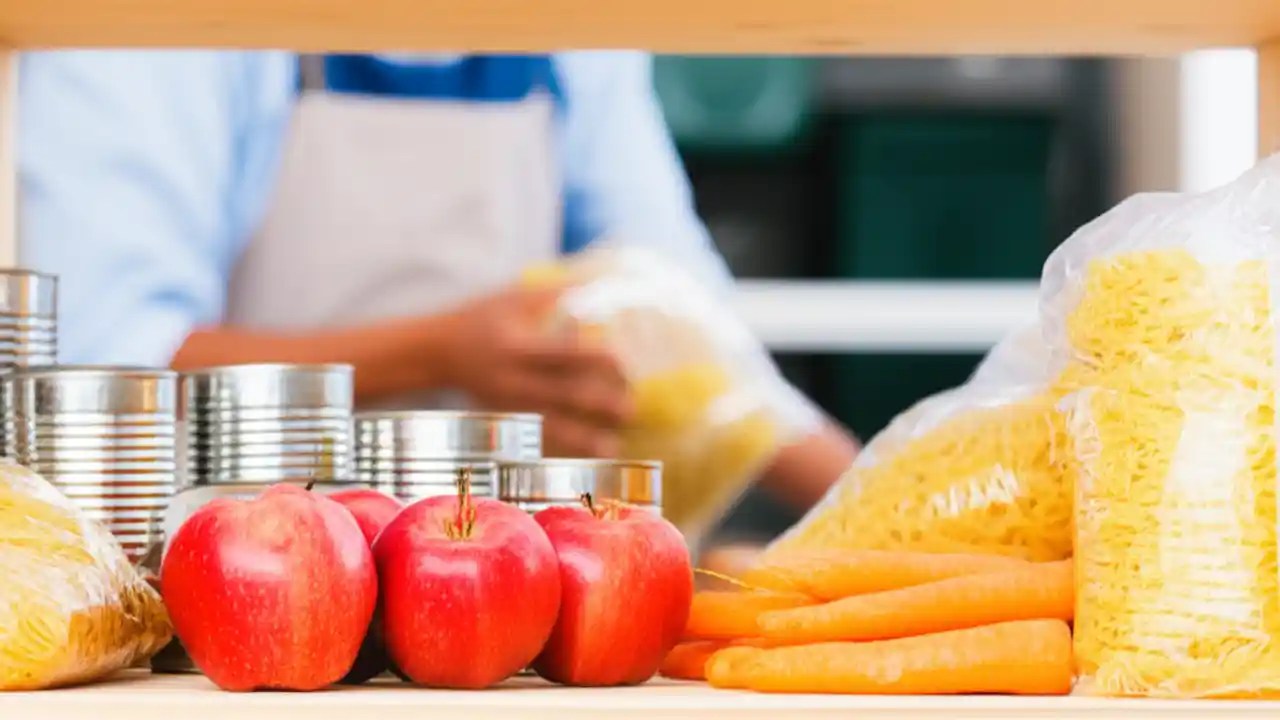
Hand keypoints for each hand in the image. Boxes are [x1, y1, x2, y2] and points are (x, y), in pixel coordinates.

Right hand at [436, 286, 633, 457]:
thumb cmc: (483, 318)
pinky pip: (539, 437)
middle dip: (598, 404)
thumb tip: (602, 279)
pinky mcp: (505, 419)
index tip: (625, 363)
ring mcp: (508, 404)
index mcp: (517, 347)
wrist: (438, 352)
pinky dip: (563, 446)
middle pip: (562, 395)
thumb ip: (555, 292)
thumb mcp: (513, 299)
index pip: (563, 355)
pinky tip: (587, 455)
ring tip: (614, 445)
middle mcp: (512, 379)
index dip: (595, 360)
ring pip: (551, 425)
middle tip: (631, 408)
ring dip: (584, 437)